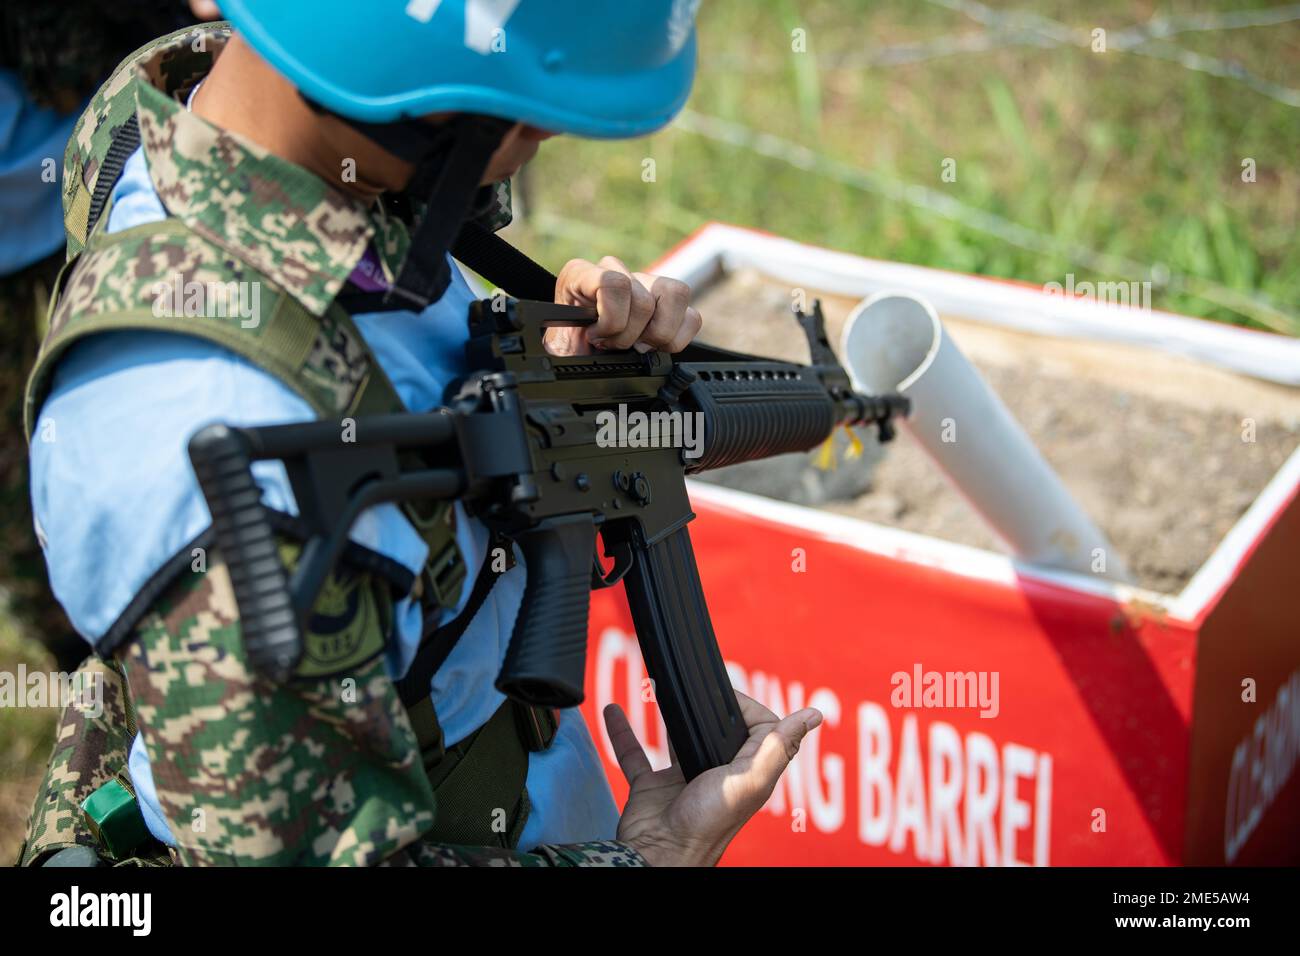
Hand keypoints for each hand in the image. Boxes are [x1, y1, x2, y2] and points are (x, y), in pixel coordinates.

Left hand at [547, 256, 701, 355]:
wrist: (580, 352)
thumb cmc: (569, 348)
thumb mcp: (558, 349)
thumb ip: (564, 348)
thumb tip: (574, 356)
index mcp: (583, 274)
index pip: (613, 283)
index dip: (611, 320)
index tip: (596, 337)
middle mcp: (617, 271)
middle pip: (644, 300)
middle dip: (629, 336)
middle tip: (612, 346)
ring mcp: (647, 282)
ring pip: (676, 295)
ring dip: (658, 334)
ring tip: (637, 346)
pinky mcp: (671, 301)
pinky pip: (693, 316)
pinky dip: (676, 340)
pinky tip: (653, 346)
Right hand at [604, 691, 822, 865]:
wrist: (658, 853)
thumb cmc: (707, 823)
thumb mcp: (749, 780)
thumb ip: (776, 746)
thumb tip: (813, 714)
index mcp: (746, 773)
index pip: (761, 729)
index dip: (750, 708)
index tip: (730, 695)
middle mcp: (717, 775)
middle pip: (721, 732)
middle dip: (712, 708)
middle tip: (700, 687)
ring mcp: (682, 780)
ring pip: (677, 740)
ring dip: (671, 717)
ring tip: (665, 690)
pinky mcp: (651, 787)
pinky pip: (635, 754)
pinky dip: (624, 732)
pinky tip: (615, 711)